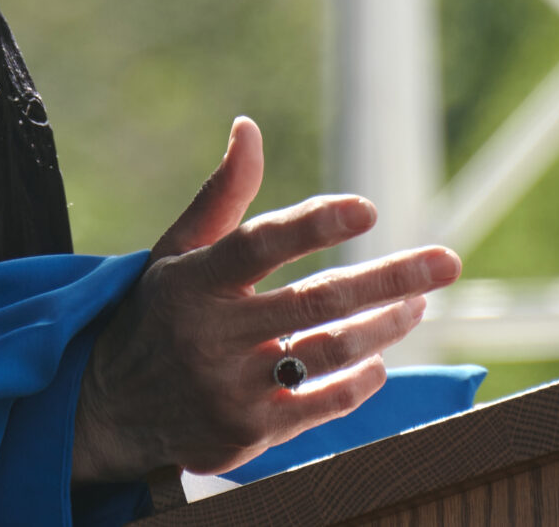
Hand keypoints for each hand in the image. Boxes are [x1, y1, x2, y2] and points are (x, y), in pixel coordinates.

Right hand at [69, 117, 461, 481]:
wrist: (110, 409)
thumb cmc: (160, 314)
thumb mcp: (177, 252)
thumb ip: (222, 195)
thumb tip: (249, 127)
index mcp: (194, 280)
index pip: (260, 245)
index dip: (314, 224)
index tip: (368, 209)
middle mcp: (212, 334)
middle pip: (317, 300)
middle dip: (391, 279)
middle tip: (448, 261)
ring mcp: (230, 387)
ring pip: (330, 351)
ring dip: (385, 326)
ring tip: (419, 303)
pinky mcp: (246, 432)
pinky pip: (320, 403)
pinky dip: (359, 382)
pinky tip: (380, 360)